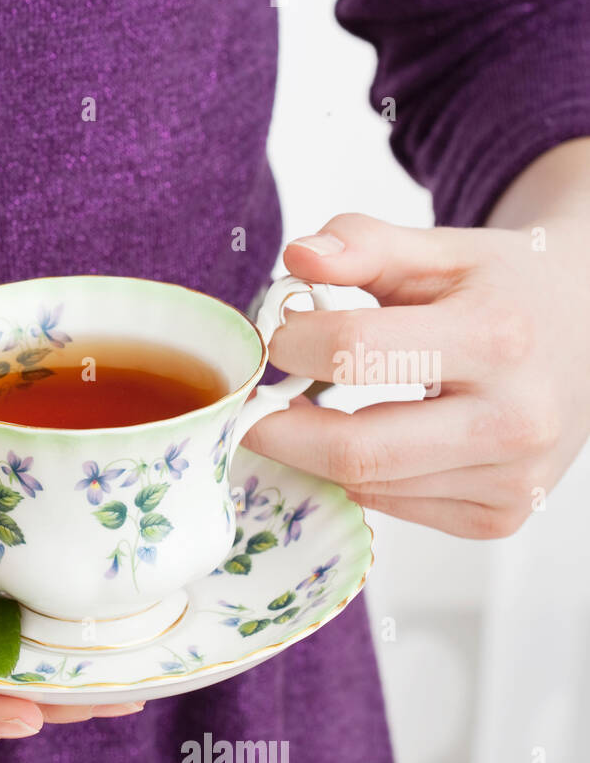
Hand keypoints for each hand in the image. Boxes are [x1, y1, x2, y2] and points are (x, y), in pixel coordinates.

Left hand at [244, 212, 589, 537]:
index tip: (275, 334)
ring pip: (366, 487)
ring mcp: (512, 480)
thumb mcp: (445, 249)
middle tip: (248, 408)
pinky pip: (393, 507)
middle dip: (278, 431)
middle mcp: (515, 419)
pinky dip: (360, 477)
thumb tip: (296, 258)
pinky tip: (370, 438)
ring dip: (316, 453)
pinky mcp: (499, 518)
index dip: (293, 343)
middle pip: (354, 451)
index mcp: (499, 337)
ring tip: (308, 411)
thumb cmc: (507, 290)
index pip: (356, 353)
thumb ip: (365, 244)